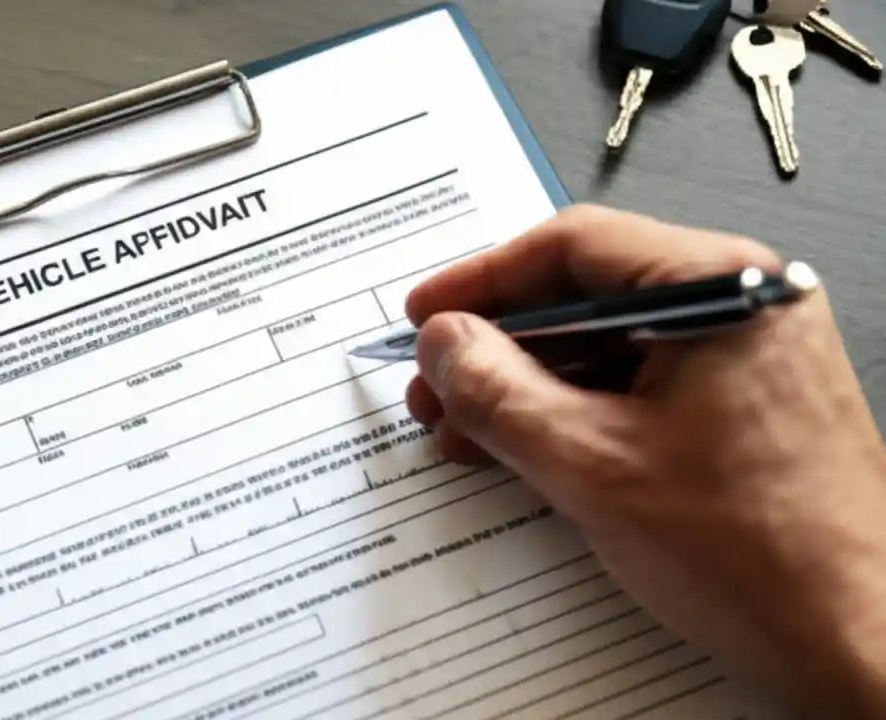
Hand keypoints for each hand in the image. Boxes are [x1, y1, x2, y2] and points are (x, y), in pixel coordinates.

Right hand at [405, 205, 885, 716]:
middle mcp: (738, 305)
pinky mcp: (739, 403)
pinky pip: (637, 383)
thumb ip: (498, 392)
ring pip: (606, 344)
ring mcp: (743, 355)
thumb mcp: (590, 465)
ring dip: (528, 385)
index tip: (427, 313)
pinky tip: (523, 447)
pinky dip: (574, 411)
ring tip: (466, 428)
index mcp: (719, 287)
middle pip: (586, 294)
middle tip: (436, 384)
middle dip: (498, 344)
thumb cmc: (756, 554)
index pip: (574, 246)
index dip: (483, 278)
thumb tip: (443, 341)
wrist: (858, 640)